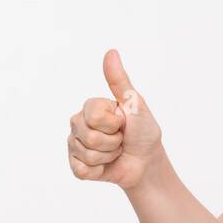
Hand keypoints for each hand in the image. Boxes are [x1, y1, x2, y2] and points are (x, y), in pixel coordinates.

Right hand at [67, 49, 162, 189]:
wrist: (147, 162)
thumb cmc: (143, 132)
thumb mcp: (134, 104)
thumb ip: (119, 80)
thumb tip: (111, 52)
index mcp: (91, 107)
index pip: (93, 115)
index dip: (113, 123)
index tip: (122, 122)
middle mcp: (78, 123)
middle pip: (88, 136)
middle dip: (112, 142)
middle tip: (120, 139)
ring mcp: (75, 144)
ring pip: (87, 154)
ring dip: (108, 156)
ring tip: (115, 151)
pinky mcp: (77, 166)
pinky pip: (81, 170)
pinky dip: (99, 171)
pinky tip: (106, 166)